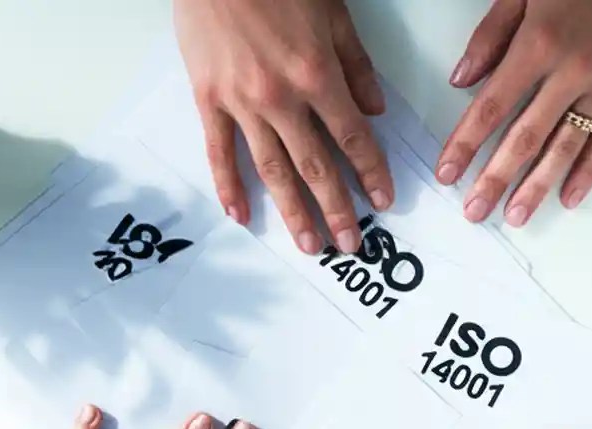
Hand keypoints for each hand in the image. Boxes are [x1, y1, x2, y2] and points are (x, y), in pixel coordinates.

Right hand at [174, 0, 394, 254]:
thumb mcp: (333, 13)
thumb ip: (356, 65)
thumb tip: (376, 110)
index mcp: (318, 76)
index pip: (352, 138)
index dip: (370, 173)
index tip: (382, 201)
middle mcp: (281, 99)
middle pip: (315, 166)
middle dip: (336, 209)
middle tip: (349, 244)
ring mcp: (242, 104)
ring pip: (272, 169)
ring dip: (292, 211)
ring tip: (307, 244)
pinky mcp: (209, 100)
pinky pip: (220, 152)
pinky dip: (230, 187)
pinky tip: (242, 216)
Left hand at [438, 0, 591, 225]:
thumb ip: (491, 35)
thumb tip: (461, 80)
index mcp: (539, 44)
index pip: (491, 107)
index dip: (465, 144)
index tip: (447, 172)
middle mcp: (572, 71)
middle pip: (525, 138)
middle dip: (495, 179)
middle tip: (474, 211)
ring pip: (566, 146)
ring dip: (537, 186)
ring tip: (515, 216)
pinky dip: (589, 171)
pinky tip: (570, 197)